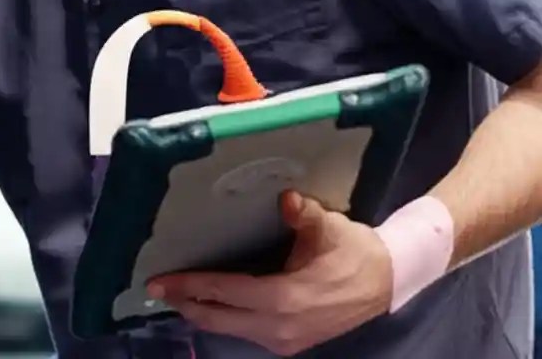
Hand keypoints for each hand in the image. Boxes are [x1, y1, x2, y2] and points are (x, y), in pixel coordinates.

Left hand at [146, 190, 392, 355]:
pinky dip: (222, 319)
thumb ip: (304, 213)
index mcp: (285, 298)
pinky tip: (208, 304)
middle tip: (156, 288)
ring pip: (229, 329)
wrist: (386, 284)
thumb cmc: (354, 252)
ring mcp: (284, 340)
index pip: (225, 292)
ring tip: (176, 294)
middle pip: (218, 318)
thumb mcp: (330, 228)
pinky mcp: (289, 344)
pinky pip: (244, 332)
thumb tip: (285, 197)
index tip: (159, 280)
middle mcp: (279, 326)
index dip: (190, 285)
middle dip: (184, 303)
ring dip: (201, 312)